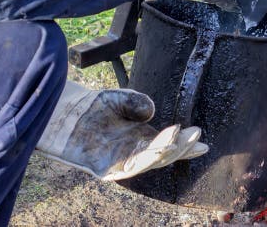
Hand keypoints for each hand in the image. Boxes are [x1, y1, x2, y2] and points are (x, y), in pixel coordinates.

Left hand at [37, 81, 207, 180]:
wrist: (65, 116)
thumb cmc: (94, 108)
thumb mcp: (121, 98)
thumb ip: (136, 102)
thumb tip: (150, 112)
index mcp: (143, 138)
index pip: (169, 144)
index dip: (186, 143)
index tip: (202, 138)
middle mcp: (135, 152)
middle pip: (164, 155)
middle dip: (181, 147)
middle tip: (195, 135)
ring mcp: (121, 162)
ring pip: (150, 163)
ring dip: (166, 153)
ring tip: (178, 140)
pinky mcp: (106, 169)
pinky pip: (129, 169)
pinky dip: (145, 160)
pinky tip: (157, 149)